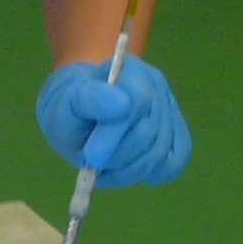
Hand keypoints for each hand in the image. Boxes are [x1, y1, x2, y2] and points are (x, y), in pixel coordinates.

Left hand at [36, 54, 190, 184]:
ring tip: (104, 169)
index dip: (114, 133)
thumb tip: (122, 105)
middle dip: (117, 155)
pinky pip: (172, 164)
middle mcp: (156, 87)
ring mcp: (169, 112)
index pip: (137, 101)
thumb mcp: (67, 102)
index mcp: (131, 69)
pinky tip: (125, 170)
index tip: (91, 156)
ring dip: (128, 170)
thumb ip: (89, 99)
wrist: (79, 114)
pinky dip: (148, 173)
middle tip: (92, 163)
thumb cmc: (71, 107)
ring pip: (160, 153)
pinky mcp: (175, 136)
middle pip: (149, 132)